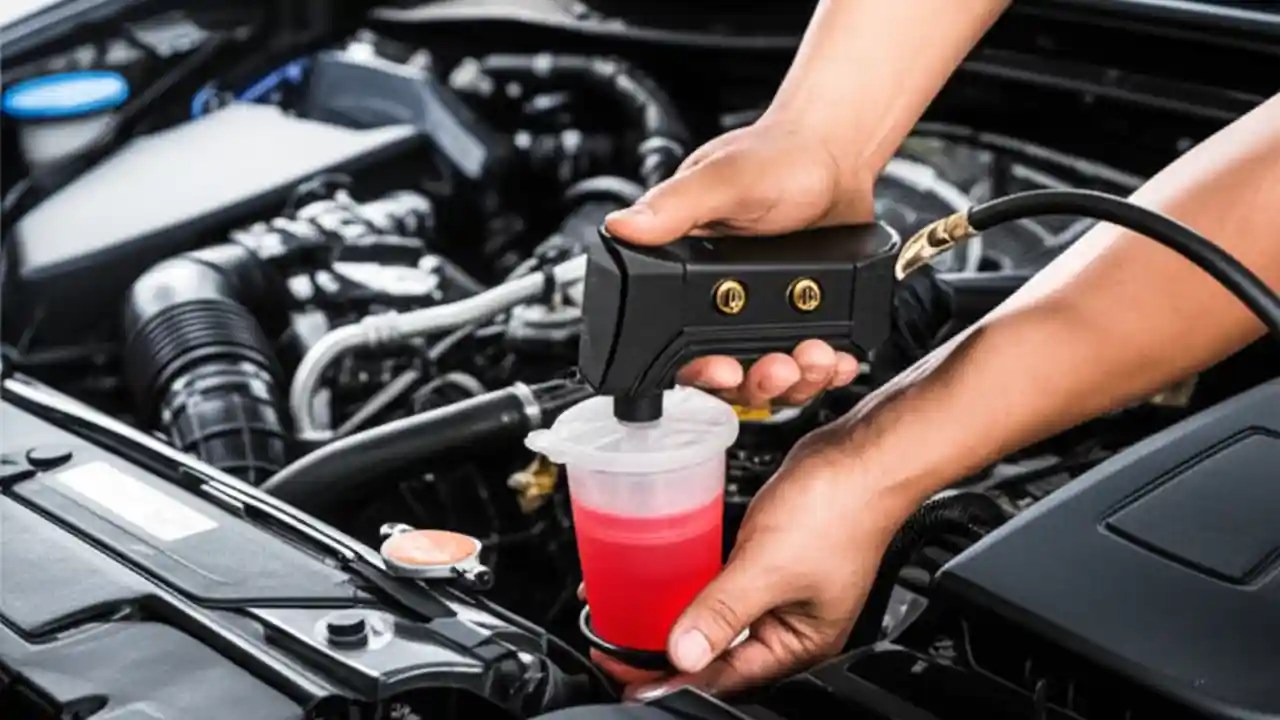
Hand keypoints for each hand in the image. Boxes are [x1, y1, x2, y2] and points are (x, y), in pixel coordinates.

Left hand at [592, 426, 913, 698]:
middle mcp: (791, 623)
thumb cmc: (840, 509)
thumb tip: (681, 652)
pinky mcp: (772, 556)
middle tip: (622, 647)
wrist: (863, 453)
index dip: (674, 676)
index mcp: (800, 642)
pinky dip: (697, 584)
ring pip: (720, 617)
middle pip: (719, 652)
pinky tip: (670, 576)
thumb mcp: (768, 567)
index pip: (724, 675)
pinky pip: (725, 582)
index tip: (628, 671)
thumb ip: (722, 611)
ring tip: (634, 616)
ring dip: (680, 616)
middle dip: (671, 651)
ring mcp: (781, 589)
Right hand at [604, 118, 875, 406]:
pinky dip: (827, 369)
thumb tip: (623, 226)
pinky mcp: (808, 317)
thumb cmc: (775, 156)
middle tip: (779, 367)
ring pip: (772, 376)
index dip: (699, 369)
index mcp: (689, 275)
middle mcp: (725, 303)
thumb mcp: (720, 179)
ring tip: (816, 357)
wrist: (836, 155)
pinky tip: (837, 359)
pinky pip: (812, 362)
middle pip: (730, 373)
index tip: (723, 369)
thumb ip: (673, 207)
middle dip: (757, 381)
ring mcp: (769, 314)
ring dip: (796, 380)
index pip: (678, 343)